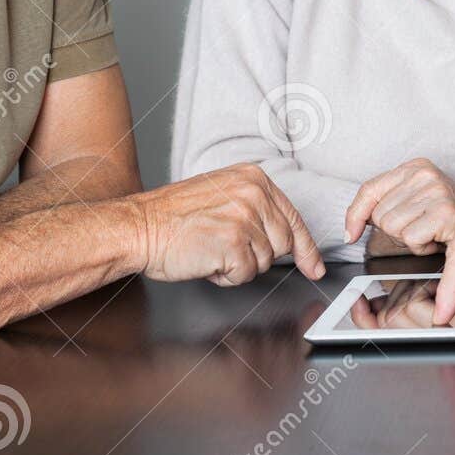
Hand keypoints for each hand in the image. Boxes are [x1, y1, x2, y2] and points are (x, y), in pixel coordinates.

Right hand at [138, 164, 324, 285]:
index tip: (314, 265)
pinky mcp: (233, 243)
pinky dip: (226, 276)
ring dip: (239, 266)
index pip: (293, 218)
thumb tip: (288, 240)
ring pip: (264, 262)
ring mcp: (245, 217)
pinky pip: (245, 275)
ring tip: (211, 249)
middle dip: (258, 256)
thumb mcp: (223, 195)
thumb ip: (256, 208)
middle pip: (282, 244)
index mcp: (254, 178)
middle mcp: (253, 193)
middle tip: (225, 248)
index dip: (305, 248)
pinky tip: (206, 260)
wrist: (140, 226)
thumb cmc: (174, 217)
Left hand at [344, 159, 454, 254]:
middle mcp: (425, 174)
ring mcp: (436, 192)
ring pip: (393, 229)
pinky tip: (436, 239)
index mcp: (415, 167)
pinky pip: (410, 239)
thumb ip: (381, 205)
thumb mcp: (412, 200)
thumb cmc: (447, 215)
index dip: (356, 214)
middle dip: (396, 231)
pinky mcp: (444, 213)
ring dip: (410, 240)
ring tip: (429, 232)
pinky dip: (421, 247)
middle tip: (420, 227)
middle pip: (380, 215)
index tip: (351, 233)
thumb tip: (350, 230)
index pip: (369, 189)